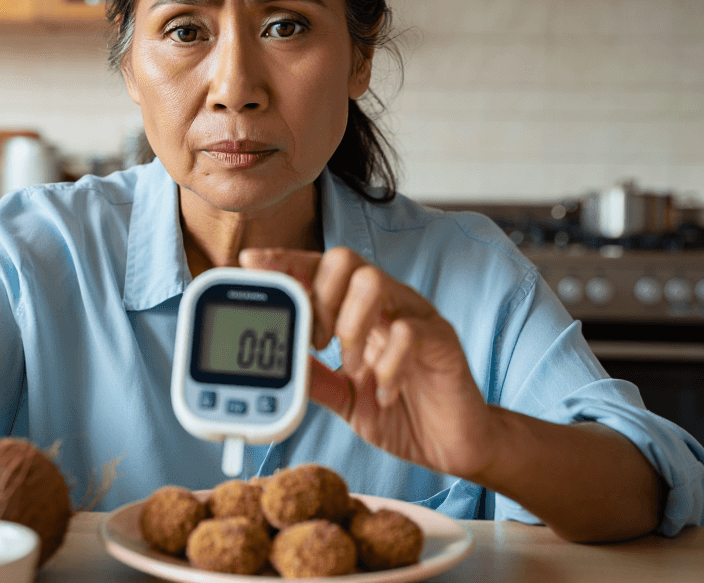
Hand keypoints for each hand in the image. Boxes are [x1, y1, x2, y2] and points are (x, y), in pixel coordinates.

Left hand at [239, 247, 495, 479]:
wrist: (453, 444)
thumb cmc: (402, 412)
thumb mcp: (344, 397)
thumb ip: (314, 378)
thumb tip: (277, 363)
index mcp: (359, 312)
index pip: (319, 270)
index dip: (285, 261)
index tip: (250, 261)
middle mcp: (387, 305)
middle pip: (345, 260)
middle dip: (319, 296)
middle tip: (318, 341)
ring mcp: (416, 317)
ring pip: (375, 281)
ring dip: (351, 323)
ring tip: (353, 364)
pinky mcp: (442, 340)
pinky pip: (409, 331)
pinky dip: (387, 365)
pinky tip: (385, 393)